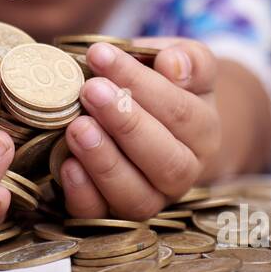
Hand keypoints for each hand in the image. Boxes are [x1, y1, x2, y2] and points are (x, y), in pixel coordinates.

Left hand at [59, 37, 221, 219]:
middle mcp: (183, 172)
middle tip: (91, 91)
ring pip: (137, 196)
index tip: (101, 54)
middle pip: (166, 160)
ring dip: (105, 162)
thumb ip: (187, 59)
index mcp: (203, 132)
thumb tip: (172, 64)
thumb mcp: (184, 64)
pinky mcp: (113, 215)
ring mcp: (151, 199)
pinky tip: (67, 164)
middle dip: (126, 124)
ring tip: (77, 127)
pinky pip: (100, 217)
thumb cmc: (163, 85)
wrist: (153, 122)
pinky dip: (84, 194)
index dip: (141, 83)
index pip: (179, 111)